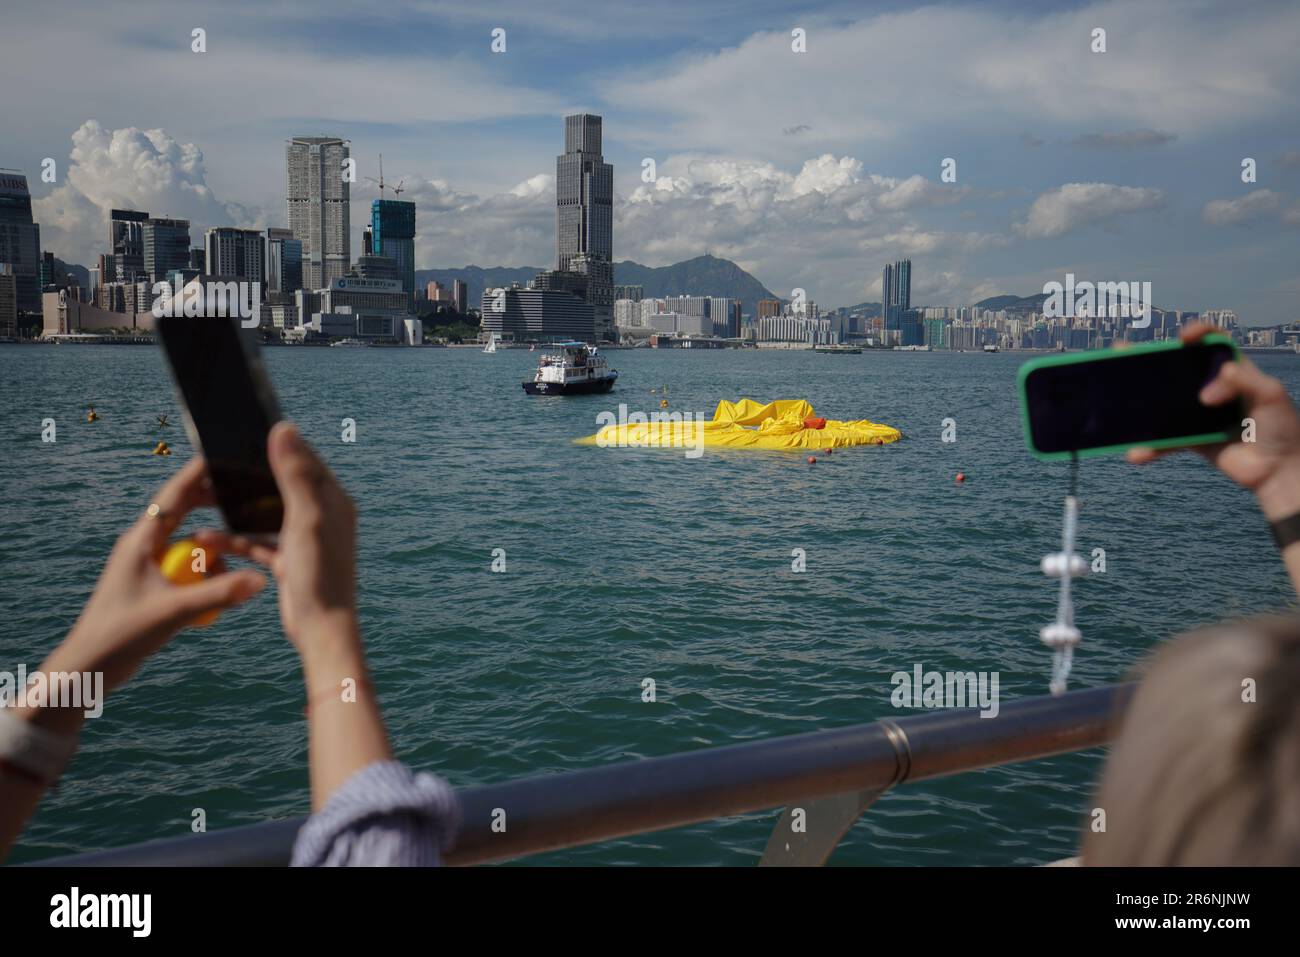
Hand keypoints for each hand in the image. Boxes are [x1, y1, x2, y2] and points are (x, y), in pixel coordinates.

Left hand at [42, 459, 265, 719]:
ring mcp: (149, 567)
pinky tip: (225, 586)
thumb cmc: (121, 634)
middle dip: (213, 503)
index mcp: (142, 540)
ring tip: (241, 553)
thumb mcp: (175, 611)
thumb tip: (261, 580)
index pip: (174, 495)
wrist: (90, 667)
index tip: (224, 455)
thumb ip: (219, 594)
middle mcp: (144, 547)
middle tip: (246, 495)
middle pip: (183, 512)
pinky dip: (207, 572)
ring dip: (214, 547)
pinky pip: (188, 568)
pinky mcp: (154, 587)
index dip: (199, 473)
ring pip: (188, 541)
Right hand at [201, 423, 358, 662]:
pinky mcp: (289, 560)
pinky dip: (234, 540)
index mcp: (333, 500)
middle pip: (281, 484)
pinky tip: (205, 539)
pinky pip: (257, 542)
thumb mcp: (306, 519)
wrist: (321, 630)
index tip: (246, 430)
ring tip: (203, 500)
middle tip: (217, 464)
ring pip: (265, 513)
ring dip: (236, 510)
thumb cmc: (320, 575)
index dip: (277, 444)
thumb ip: (295, 475)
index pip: (304, 460)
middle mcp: (322, 515)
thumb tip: (283, 429)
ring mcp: (304, 538)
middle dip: (250, 475)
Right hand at [1127, 324, 1299, 520]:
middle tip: (1122, 351)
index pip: (1213, 343)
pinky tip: (1136, 452)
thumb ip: (1245, 382)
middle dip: (1147, 359)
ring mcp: (1198, 414)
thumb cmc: (1282, 428)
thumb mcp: (1272, 396)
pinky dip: (1150, 447)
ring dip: (1137, 401)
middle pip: (1176, 368)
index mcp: (1233, 371)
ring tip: (1111, 395)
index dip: (1197, 334)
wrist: (1278, 470)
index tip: (1183, 338)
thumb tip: (1210, 385)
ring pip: (1163, 402)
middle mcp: (1212, 388)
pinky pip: (1165, 440)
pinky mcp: (1191, 439)